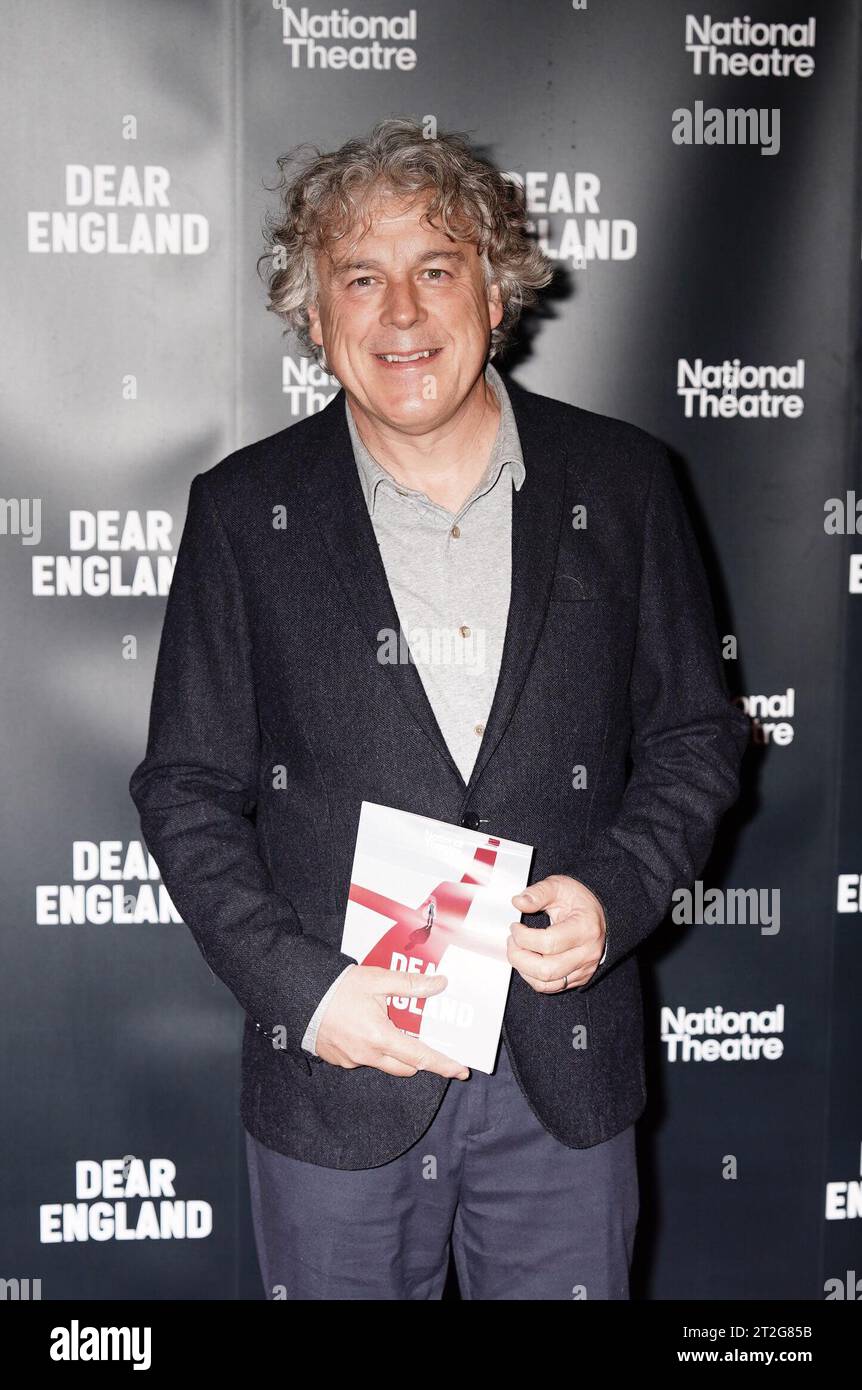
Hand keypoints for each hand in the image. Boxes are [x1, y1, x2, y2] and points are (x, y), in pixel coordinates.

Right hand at [315, 965, 470, 1078]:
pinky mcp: (338, 1060)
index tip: (461, 1071)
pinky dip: (372, 1048)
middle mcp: (367, 1055)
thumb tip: (440, 983)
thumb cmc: (337, 988)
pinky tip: (366, 1027)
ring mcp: (351, 1060)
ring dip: (394, 1051)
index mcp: (380, 1037)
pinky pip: (363, 1059)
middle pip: (404, 1066)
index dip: (443, 1065)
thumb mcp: (377, 980)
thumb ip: (410, 985)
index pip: (420, 1057)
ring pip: (383, 1063)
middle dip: (418, 1058)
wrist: (298, 994)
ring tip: (393, 1026)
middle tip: (425, 1040)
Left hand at [508, 874, 605, 991]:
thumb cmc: (578, 900)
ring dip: (523, 969)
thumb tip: (519, 902)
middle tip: (512, 941)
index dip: (524, 937)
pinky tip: (527, 962)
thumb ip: (539, 893)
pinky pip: (551, 987)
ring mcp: (584, 969)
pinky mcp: (578, 978)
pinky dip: (532, 978)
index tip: (515, 927)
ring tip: (517, 950)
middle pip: (546, 969)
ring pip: (546, 983)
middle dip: (519, 957)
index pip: (549, 943)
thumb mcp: (559, 886)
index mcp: (584, 928)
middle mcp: (587, 953)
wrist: (598, 914)